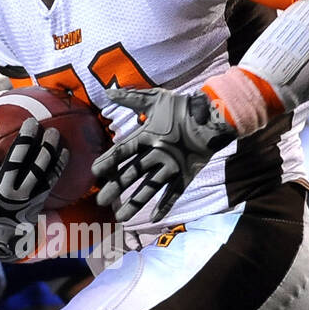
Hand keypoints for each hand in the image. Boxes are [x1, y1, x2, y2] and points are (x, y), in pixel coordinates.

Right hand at [0, 114, 67, 259]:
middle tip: (32, 122)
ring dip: (47, 149)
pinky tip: (65, 151)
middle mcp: (3, 191)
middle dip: (25, 139)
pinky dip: (58, 165)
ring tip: (53, 132)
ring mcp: (22, 197)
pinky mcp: (36, 202)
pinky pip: (50, 180)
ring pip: (38, 169)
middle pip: (16, 160)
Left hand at [92, 87, 234, 222]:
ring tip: (120, 217)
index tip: (94, 173)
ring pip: (150, 189)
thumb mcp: (155, 98)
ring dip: (134, 204)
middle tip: (100, 201)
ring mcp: (172, 168)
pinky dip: (165, 206)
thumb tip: (107, 90)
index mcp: (147, 136)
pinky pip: (174, 194)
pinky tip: (154, 219)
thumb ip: (131, 97)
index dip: (107, 162)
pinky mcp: (186, 176)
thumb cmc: (182, 107)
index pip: (122, 152)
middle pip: (132, 174)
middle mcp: (157, 155)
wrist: (213, 118)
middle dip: (115, 188)